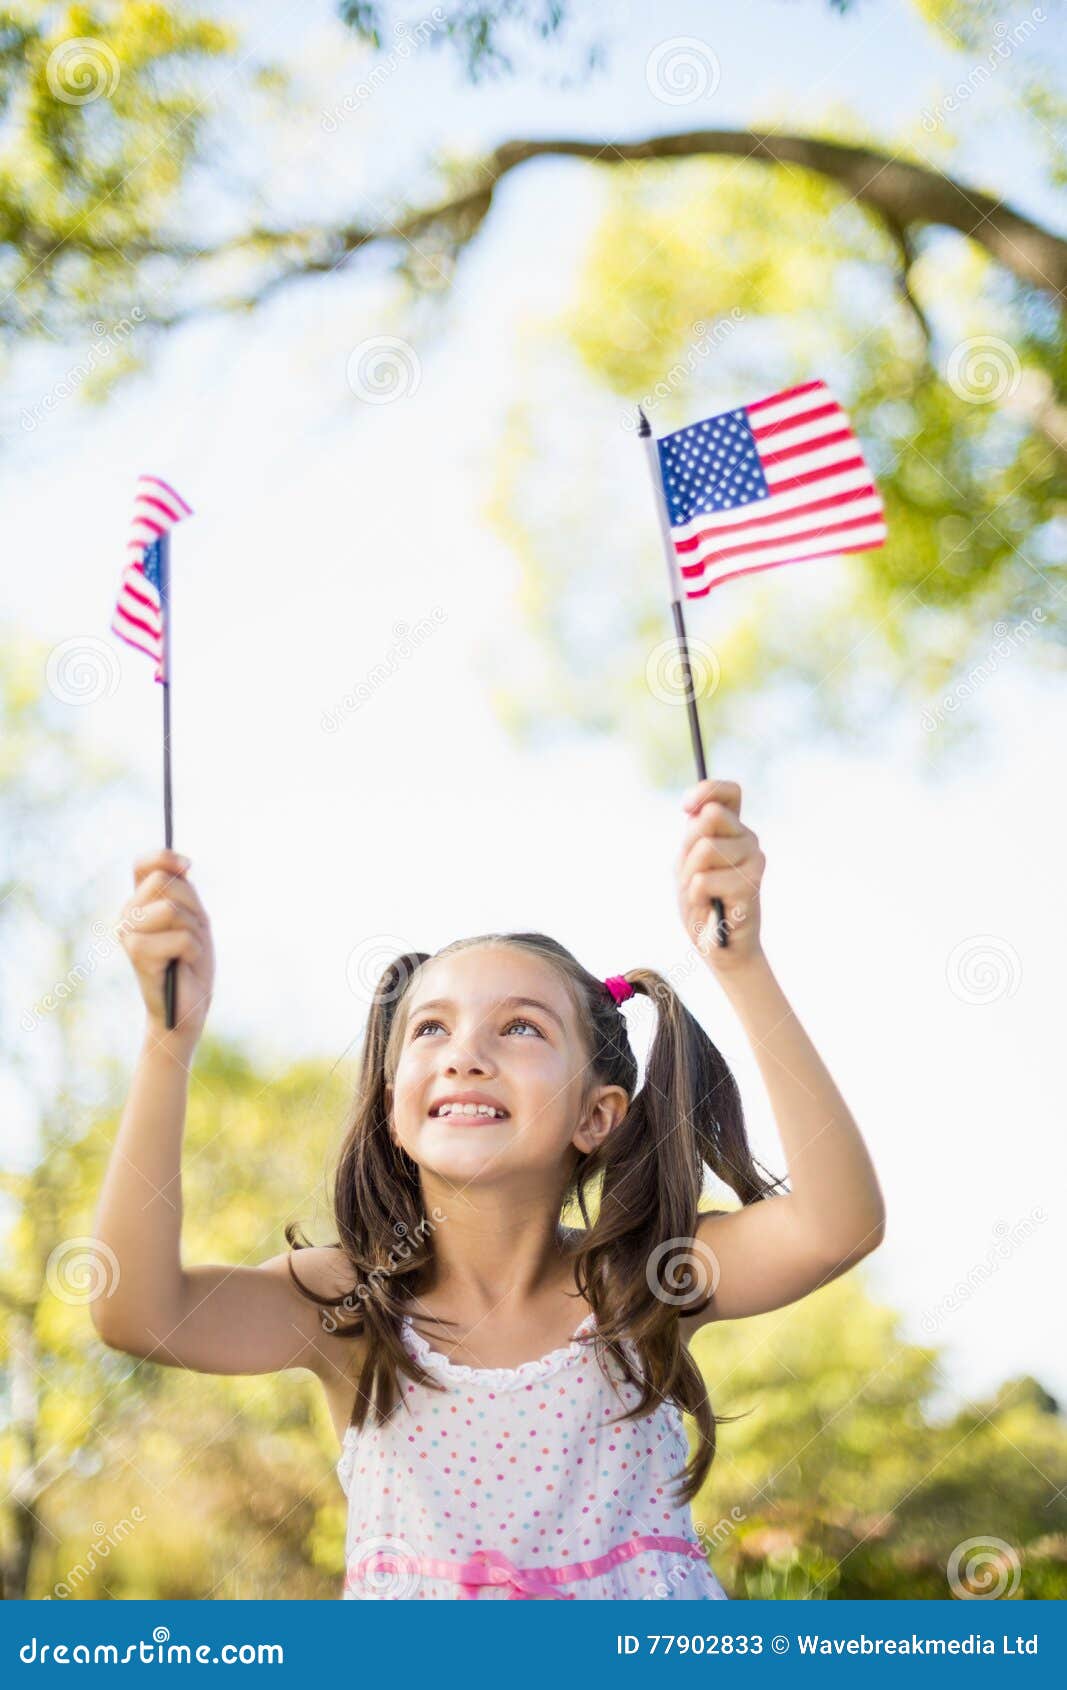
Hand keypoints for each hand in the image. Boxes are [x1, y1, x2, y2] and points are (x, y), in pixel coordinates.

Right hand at [120, 848, 214, 1044]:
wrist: (187, 1004)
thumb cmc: (191, 961)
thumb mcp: (193, 917)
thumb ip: (183, 890)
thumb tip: (183, 865)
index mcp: (140, 902)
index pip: (145, 864)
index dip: (166, 858)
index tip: (188, 866)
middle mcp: (127, 913)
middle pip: (164, 882)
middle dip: (191, 906)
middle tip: (191, 932)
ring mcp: (127, 932)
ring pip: (171, 909)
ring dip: (193, 930)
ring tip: (186, 950)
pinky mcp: (136, 952)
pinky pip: (181, 938)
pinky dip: (193, 950)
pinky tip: (183, 964)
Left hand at [676, 779, 765, 970]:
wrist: (717, 944)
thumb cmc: (701, 901)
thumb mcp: (689, 861)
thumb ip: (695, 832)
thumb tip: (699, 810)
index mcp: (733, 829)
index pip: (729, 792)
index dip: (706, 791)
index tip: (687, 809)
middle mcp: (749, 839)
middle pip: (709, 816)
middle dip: (688, 847)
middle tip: (692, 874)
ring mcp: (754, 859)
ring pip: (705, 848)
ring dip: (690, 876)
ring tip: (700, 893)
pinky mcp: (751, 884)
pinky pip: (704, 879)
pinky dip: (696, 896)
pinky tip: (709, 905)